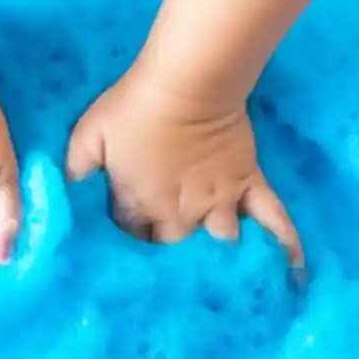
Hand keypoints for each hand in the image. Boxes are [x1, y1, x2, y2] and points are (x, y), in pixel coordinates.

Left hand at [66, 65, 302, 267]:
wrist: (186, 84)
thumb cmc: (133, 107)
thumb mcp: (87, 135)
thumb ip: (75, 169)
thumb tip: (65, 195)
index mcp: (138, 205)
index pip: (129, 236)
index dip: (125, 233)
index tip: (124, 229)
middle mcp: (178, 215)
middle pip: (171, 246)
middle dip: (166, 249)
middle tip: (166, 245)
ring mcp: (217, 203)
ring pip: (216, 244)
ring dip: (214, 256)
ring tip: (218, 273)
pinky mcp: (247, 185)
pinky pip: (273, 222)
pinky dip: (284, 247)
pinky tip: (293, 274)